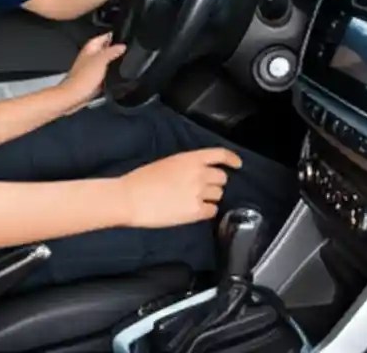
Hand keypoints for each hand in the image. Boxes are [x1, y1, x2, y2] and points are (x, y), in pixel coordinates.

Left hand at [59, 32, 126, 107]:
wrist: (74, 97)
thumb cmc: (82, 79)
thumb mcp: (101, 61)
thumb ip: (112, 52)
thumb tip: (122, 46)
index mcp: (90, 48)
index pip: (104, 37)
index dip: (114, 35)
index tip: (124, 37)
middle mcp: (89, 56)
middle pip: (105, 49)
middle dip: (115, 49)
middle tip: (126, 50)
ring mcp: (91, 68)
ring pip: (105, 61)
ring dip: (112, 62)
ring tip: (123, 63)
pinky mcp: (92, 79)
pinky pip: (104, 73)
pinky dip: (110, 74)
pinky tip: (116, 76)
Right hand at [119, 148, 243, 227]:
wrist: (130, 198)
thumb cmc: (141, 180)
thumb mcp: (167, 163)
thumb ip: (187, 166)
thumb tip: (197, 173)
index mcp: (190, 159)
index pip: (220, 155)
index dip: (232, 159)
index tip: (237, 164)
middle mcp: (199, 174)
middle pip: (222, 178)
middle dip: (215, 183)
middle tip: (202, 188)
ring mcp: (199, 193)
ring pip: (218, 195)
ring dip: (210, 197)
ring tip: (193, 200)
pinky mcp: (195, 211)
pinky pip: (212, 211)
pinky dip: (205, 211)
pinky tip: (192, 210)